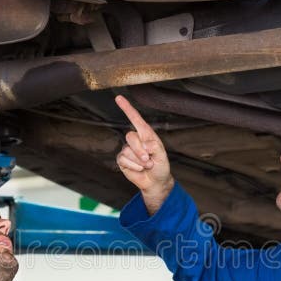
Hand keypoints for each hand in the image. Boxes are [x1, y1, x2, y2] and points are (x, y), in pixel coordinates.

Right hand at [115, 95, 173, 213]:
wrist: (155, 182)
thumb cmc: (160, 167)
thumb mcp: (162, 155)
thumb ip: (155, 147)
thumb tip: (144, 143)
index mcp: (146, 134)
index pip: (135, 119)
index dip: (127, 108)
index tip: (118, 98)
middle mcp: (136, 140)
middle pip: (130, 136)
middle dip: (140, 150)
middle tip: (149, 161)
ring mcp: (127, 149)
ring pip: (127, 150)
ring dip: (139, 161)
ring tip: (147, 166)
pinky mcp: (122, 159)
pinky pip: (123, 159)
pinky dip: (133, 166)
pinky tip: (139, 169)